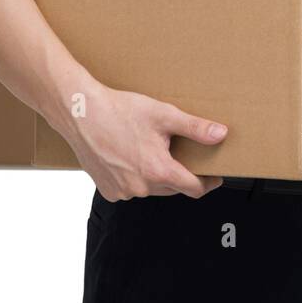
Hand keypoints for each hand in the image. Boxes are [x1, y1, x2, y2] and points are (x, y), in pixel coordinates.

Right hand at [62, 82, 227, 200]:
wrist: (81, 113)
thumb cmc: (120, 111)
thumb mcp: (164, 115)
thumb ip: (195, 128)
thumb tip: (220, 134)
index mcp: (158, 171)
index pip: (194, 188)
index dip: (207, 183)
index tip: (214, 177)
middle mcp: (141, 187)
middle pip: (173, 188)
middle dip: (180, 174)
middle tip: (178, 153)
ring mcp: (122, 191)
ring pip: (151, 188)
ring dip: (156, 175)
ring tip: (149, 150)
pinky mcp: (107, 190)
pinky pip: (130, 188)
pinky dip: (135, 177)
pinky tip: (130, 157)